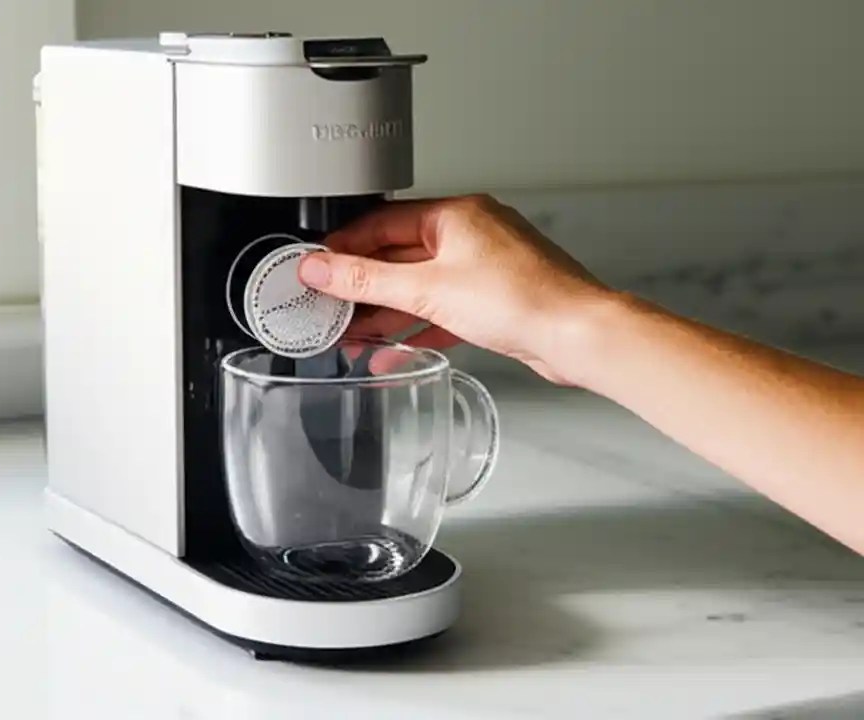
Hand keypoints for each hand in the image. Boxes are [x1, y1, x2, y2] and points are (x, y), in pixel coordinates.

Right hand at [297, 194, 611, 383]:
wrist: (578, 335)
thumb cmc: (523, 299)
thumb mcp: (426, 289)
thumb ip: (366, 280)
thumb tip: (321, 268)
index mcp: (455, 215)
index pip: (381, 222)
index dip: (344, 247)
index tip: (317, 268)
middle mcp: (471, 235)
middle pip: (399, 256)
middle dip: (363, 286)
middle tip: (330, 306)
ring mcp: (484, 268)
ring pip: (420, 287)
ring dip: (386, 311)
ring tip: (353, 334)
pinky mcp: (494, 301)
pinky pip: (442, 310)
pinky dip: (416, 327)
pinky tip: (393, 350)